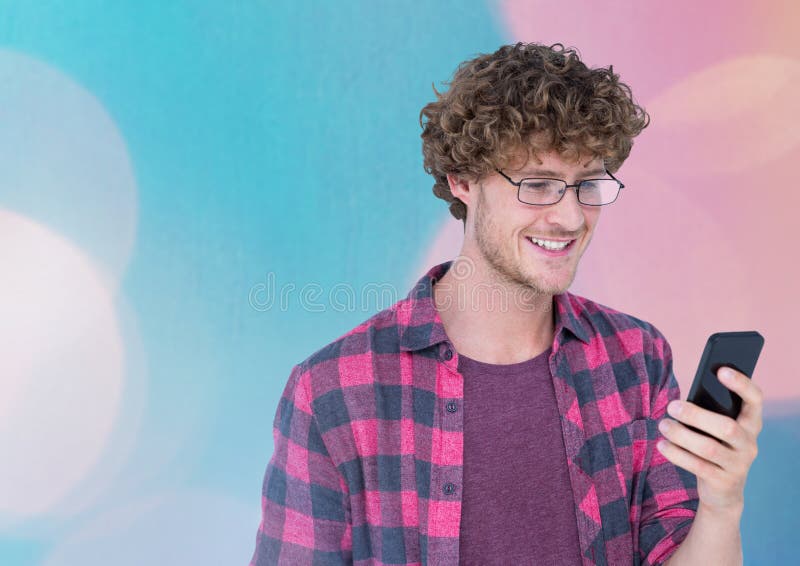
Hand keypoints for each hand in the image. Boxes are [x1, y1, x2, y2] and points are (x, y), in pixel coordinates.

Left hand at [656, 366, 762, 514]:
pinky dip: (677, 454)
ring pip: (709, 448)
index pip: (755, 400)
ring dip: (681, 435)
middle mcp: (750, 444)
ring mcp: (739, 464)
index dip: (742, 384)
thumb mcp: (715, 429)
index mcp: (750, 424)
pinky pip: (698, 466)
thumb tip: (682, 400)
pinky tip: (662, 445)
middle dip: (696, 415)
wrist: (723, 490)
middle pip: (727, 427)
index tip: (721, 370)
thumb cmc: (715, 446)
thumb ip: (709, 412)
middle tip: (672, 406)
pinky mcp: (724, 482)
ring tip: (663, 425)